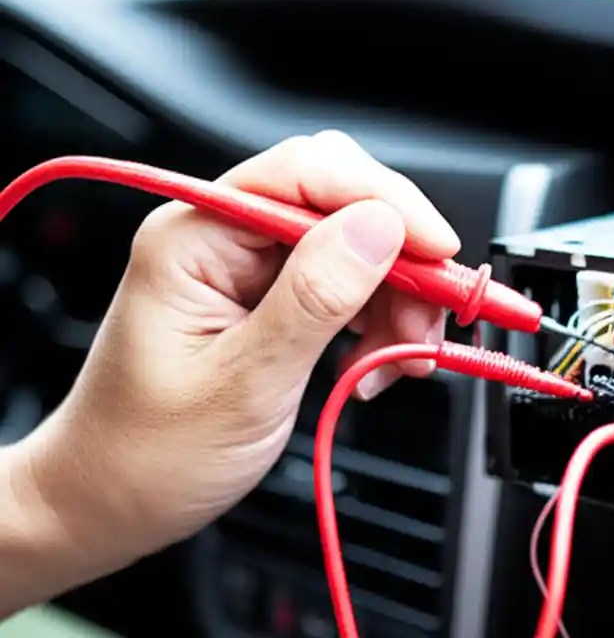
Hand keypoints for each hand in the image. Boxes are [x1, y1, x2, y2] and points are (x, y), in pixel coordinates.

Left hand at [0, 131, 457, 613]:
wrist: (108, 505)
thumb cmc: (147, 456)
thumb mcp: (243, 384)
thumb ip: (314, 299)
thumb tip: (380, 228)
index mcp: (195, 237)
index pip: (306, 174)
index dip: (385, 202)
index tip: (439, 252)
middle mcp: (222, 237)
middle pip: (341, 200)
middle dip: (399, 255)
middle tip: (428, 316)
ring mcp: (247, 266)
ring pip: (356, 243)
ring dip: (396, 296)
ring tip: (397, 359)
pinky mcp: (271, 297)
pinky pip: (347, 283)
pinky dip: (379, 318)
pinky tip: (375, 361)